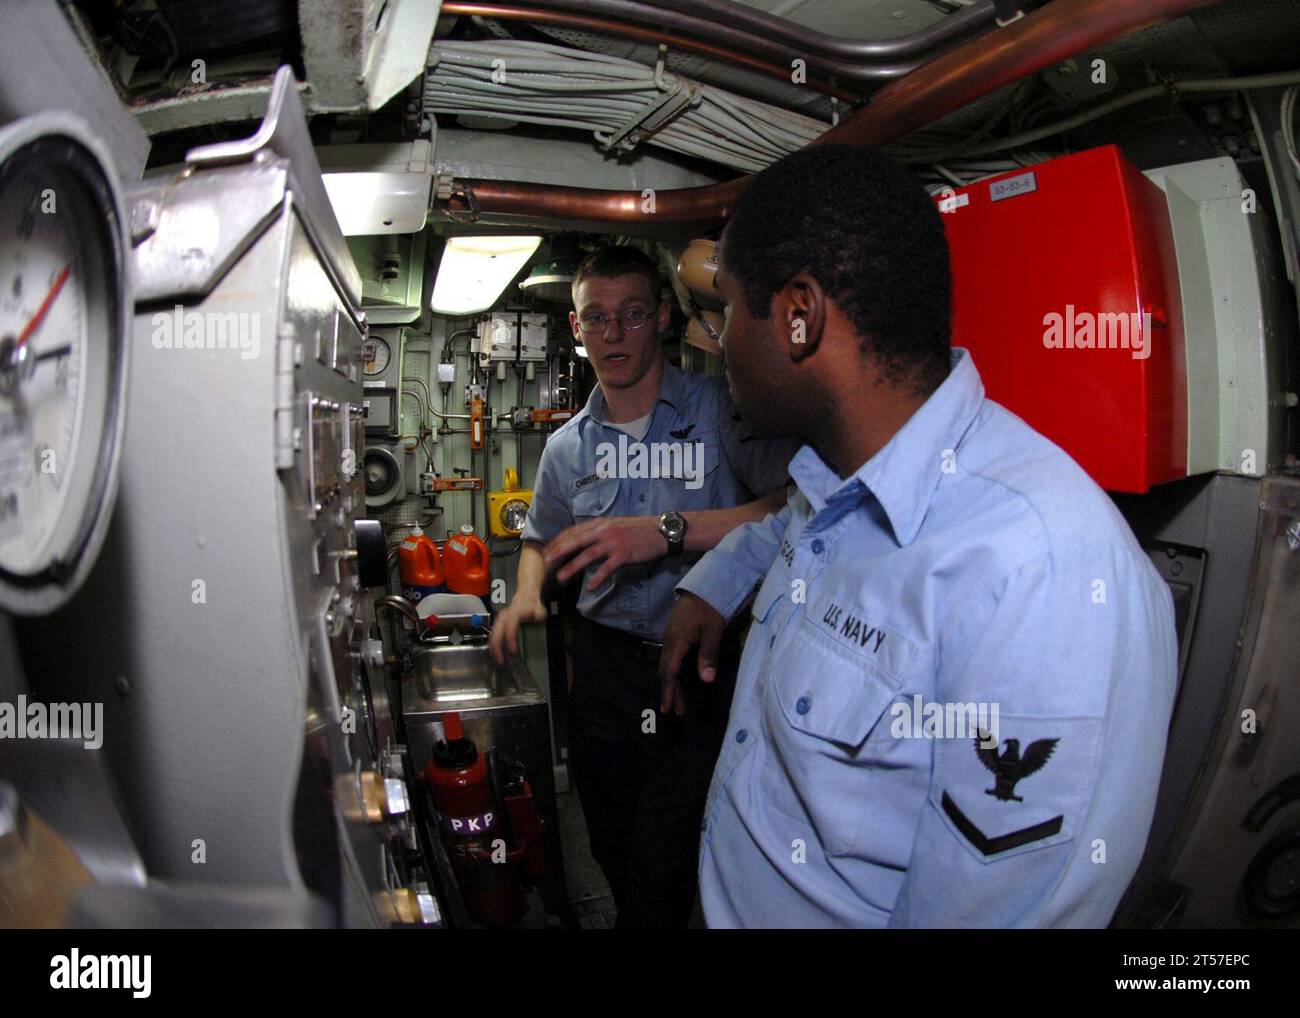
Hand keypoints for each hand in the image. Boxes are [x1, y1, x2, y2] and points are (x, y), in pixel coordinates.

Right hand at [489, 592, 546, 665]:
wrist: (525, 596)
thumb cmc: (530, 604)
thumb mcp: (538, 608)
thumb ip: (538, 613)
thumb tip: (538, 616)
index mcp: (513, 613)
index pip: (509, 628)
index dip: (510, 640)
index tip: (513, 650)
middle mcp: (503, 617)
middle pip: (496, 634)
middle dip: (497, 648)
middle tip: (500, 660)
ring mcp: (499, 620)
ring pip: (492, 636)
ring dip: (494, 649)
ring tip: (497, 660)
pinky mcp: (498, 624)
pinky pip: (493, 636)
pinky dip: (494, 645)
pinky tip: (496, 653)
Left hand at [543, 516, 667, 589]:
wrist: (661, 530)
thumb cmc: (639, 529)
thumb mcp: (616, 525)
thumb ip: (600, 531)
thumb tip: (585, 540)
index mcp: (600, 524)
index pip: (573, 531)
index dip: (558, 541)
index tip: (548, 550)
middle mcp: (604, 531)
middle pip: (575, 541)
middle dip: (558, 552)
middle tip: (546, 562)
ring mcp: (614, 542)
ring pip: (587, 555)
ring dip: (572, 567)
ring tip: (561, 577)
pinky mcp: (624, 554)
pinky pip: (607, 567)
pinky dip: (597, 578)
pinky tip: (590, 587)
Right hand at [658, 591, 724, 715]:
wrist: (706, 585)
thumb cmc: (711, 606)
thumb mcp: (713, 630)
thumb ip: (709, 655)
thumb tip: (707, 680)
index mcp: (677, 641)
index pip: (670, 672)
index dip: (669, 691)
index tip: (668, 709)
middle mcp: (669, 641)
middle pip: (665, 671)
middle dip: (670, 691)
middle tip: (675, 710)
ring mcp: (671, 637)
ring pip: (667, 665)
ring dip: (672, 683)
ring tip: (677, 700)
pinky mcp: (676, 634)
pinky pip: (671, 658)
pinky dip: (674, 672)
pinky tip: (679, 679)